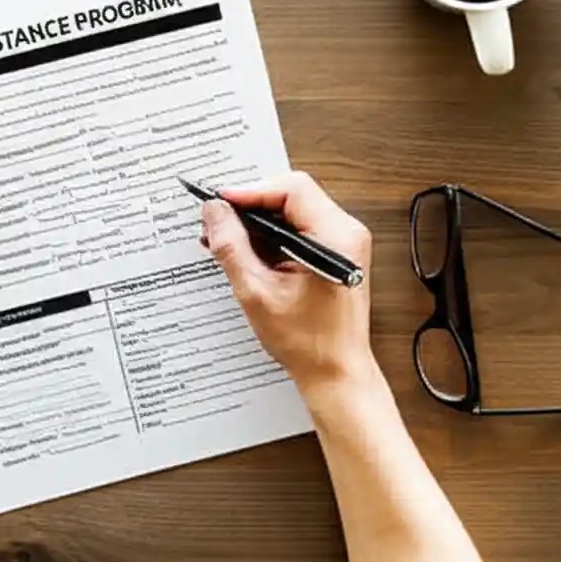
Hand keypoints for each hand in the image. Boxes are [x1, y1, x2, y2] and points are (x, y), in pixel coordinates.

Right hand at [201, 172, 375, 395]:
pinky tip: (246, 250)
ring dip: (258, 221)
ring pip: (292, 211)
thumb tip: (214, 212)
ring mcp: (343, 242)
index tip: (220, 202)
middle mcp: (346, 233)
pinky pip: (299, 228)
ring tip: (226, 238)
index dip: (249, 191)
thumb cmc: (310, 342)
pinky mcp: (335, 253)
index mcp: (336, 237)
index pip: (290, 189)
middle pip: (291, 195)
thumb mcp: (257, 292)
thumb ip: (232, 246)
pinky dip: (271, 235)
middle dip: (251, 206)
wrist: (335, 371)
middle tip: (218, 220)